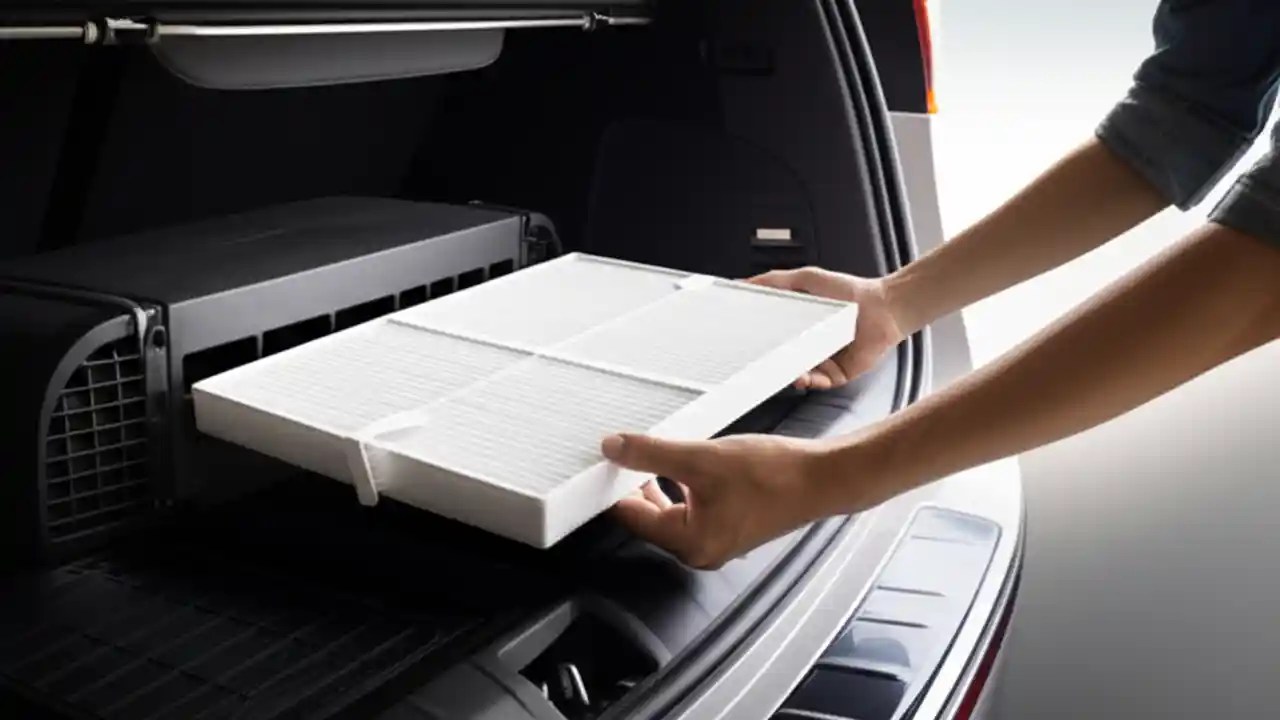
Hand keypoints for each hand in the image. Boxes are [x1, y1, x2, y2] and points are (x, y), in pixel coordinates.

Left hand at [603, 432, 830, 568]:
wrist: (823, 478)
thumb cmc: (773, 476)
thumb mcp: (701, 458)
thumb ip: (651, 454)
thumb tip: (613, 449)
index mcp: (688, 543)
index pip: (632, 517)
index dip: (612, 487)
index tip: (601, 463)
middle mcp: (700, 549)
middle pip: (650, 515)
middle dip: (635, 483)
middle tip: (623, 453)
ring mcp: (717, 538)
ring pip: (672, 509)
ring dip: (660, 481)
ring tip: (653, 451)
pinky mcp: (732, 524)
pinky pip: (694, 505)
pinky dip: (683, 484)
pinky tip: (686, 460)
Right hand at [748, 267, 905, 389]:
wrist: (883, 306)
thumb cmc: (849, 291)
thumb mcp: (806, 278)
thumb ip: (775, 281)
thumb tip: (746, 283)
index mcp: (800, 328)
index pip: (774, 341)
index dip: (761, 345)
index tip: (747, 346)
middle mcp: (810, 346)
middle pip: (784, 361)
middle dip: (772, 365)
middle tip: (760, 365)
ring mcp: (823, 362)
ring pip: (800, 375)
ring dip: (790, 375)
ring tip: (784, 371)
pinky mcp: (839, 374)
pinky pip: (821, 382)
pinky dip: (811, 381)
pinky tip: (804, 376)